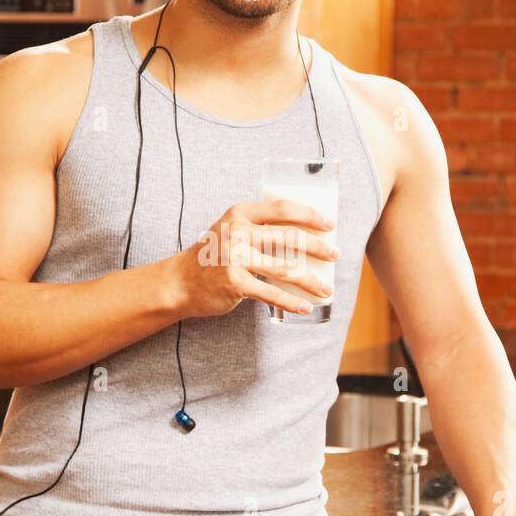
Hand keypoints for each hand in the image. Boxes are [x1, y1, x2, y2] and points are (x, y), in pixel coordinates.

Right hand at [175, 199, 337, 319]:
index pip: (282, 209)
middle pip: (289, 237)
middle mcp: (237, 232)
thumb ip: (257, 226)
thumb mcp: (230, 229)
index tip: (329, 224)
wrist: (180, 282)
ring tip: (326, 288)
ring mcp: (235, 258)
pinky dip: (291, 302)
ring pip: (285, 268)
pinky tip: (305, 307)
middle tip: (335, 255)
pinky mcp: (235, 282)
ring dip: (311, 280)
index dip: (310, 215)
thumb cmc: (213, 255)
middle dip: (318, 247)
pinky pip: (271, 293)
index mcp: (240, 213)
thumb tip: (302, 233)